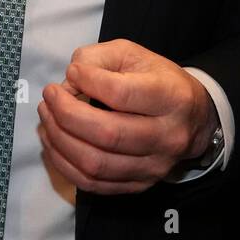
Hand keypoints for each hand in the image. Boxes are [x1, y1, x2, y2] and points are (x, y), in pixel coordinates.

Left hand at [37, 39, 217, 194]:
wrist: (193, 118)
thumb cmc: (158, 81)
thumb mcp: (133, 54)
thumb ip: (97, 59)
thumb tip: (68, 82)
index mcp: (172, 97)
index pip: (122, 94)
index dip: (88, 82)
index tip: (72, 73)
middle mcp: (168, 136)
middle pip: (107, 134)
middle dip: (66, 115)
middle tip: (50, 97)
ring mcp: (154, 166)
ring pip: (96, 164)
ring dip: (60, 141)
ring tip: (46, 118)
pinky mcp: (140, 185)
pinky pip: (93, 184)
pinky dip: (64, 164)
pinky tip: (53, 142)